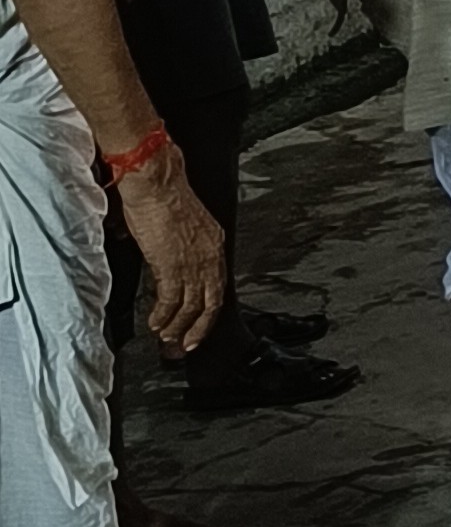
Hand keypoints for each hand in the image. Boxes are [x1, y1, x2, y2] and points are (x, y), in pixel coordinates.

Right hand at [114, 145, 225, 351]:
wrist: (156, 183)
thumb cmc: (163, 194)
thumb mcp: (181, 222)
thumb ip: (177, 243)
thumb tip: (161, 255)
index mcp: (215, 243)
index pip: (217, 283)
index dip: (209, 306)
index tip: (201, 321)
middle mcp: (210, 256)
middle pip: (212, 301)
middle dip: (200, 326)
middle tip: (189, 343)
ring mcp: (194, 263)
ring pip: (192, 306)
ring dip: (178, 325)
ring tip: (167, 337)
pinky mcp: (173, 266)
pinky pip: (172, 301)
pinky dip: (164, 316)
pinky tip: (156, 323)